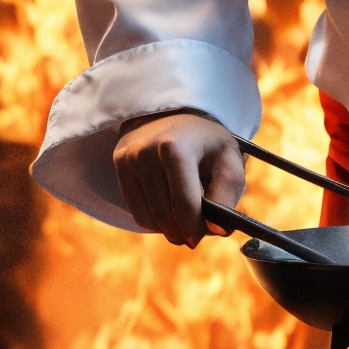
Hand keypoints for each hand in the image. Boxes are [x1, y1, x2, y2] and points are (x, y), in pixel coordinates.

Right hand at [113, 111, 246, 245]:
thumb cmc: (206, 140)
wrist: (175, 111)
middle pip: (164, 215)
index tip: (202, 237)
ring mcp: (129, 158)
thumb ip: (228, 194)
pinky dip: (154, 219)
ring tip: (183, 218)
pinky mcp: (120, 163)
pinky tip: (167, 208)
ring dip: (168, 228)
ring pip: (147, 218)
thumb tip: (219, 230)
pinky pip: (136, 210)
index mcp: (177, 148)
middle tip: (196, 233)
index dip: (195, 229)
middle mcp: (147, 151)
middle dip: (183, 232)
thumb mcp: (228, 159)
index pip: (184, 204)